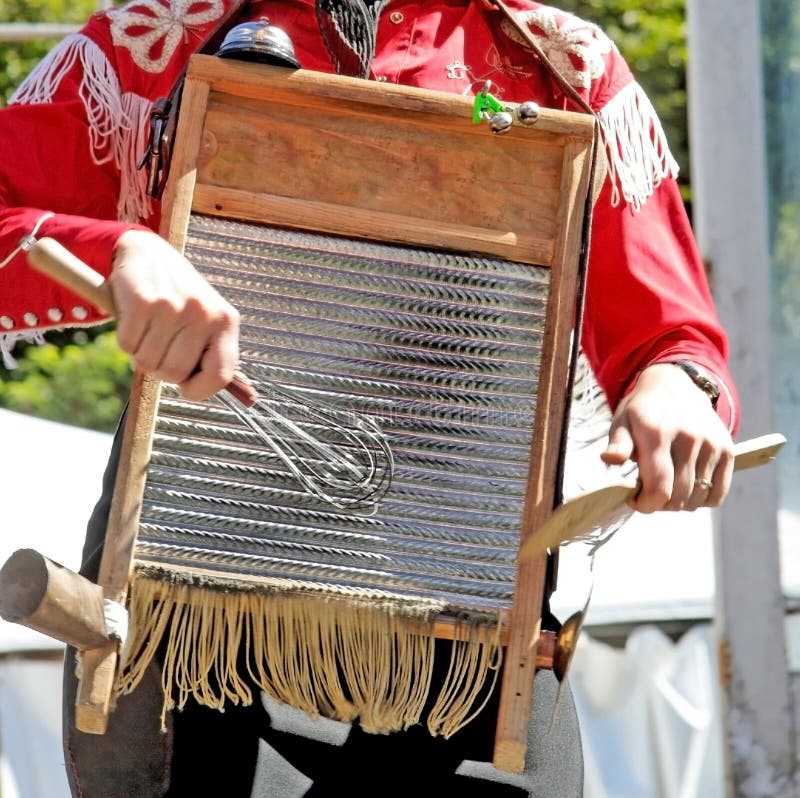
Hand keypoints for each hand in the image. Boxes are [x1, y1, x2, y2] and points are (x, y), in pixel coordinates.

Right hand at [109, 230, 239, 400]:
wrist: (146, 252)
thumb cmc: (179, 297)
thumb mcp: (206, 320)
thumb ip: (211, 353)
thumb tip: (225, 395)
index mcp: (226, 321)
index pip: (221, 375)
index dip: (199, 389)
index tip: (186, 386)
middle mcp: (204, 313)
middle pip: (175, 374)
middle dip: (161, 369)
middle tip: (160, 346)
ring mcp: (174, 306)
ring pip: (148, 363)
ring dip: (141, 353)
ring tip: (148, 329)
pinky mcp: (143, 300)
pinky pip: (127, 345)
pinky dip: (125, 339)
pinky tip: (134, 319)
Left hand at [601, 363, 733, 511]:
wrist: (675, 387)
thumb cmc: (642, 412)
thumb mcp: (622, 422)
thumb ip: (618, 445)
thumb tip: (609, 460)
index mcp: (658, 434)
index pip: (659, 488)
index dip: (646, 505)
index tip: (635, 500)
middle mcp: (689, 439)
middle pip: (679, 497)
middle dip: (659, 505)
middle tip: (648, 493)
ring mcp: (711, 445)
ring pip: (697, 498)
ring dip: (680, 504)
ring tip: (667, 488)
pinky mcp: (727, 450)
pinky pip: (718, 493)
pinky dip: (702, 499)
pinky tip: (687, 489)